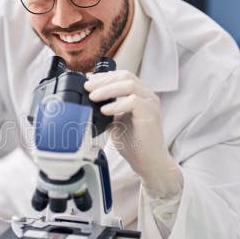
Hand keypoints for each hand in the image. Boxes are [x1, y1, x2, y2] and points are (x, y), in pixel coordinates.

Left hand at [84, 70, 182, 198]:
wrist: (149, 162)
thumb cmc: (134, 144)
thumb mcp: (115, 123)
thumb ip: (107, 110)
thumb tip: (88, 104)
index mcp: (140, 95)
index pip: (123, 76)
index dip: (105, 76)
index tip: (89, 82)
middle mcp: (147, 96)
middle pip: (126, 76)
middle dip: (104, 80)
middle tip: (88, 88)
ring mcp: (151, 104)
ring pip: (130, 85)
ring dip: (108, 89)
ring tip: (93, 97)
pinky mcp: (151, 114)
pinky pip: (133, 101)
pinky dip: (117, 104)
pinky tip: (105, 110)